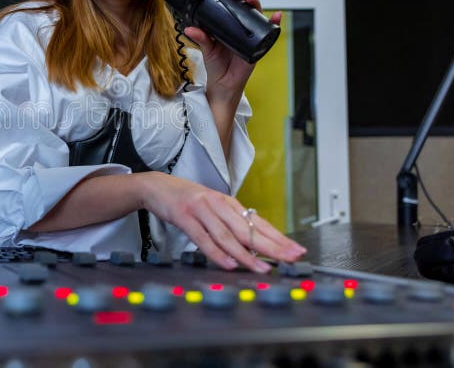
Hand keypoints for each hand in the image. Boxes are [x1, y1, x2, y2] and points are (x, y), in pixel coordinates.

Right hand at [141, 172, 305, 272]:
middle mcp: (218, 204)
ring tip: (263, 268)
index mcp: (228, 203)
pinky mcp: (184, 216)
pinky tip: (229, 264)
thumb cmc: (186, 199)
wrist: (156, 186)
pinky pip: (203, 238)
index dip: (278, 238)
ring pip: (228, 236)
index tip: (296, 250)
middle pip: (248, 229)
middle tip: (291, 258)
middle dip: (272, 246)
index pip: (258, 222)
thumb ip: (229, 223)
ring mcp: (201, 209)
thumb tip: (251, 245)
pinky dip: (217, 253)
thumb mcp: (211, 208)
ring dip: (247, 255)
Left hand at [184, 0, 280, 102]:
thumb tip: (189, 29)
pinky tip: (276, 16)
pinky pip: (269, 32)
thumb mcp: (206, 49)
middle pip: (244, 3)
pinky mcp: (259, 43)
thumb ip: (201, 38)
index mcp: (226, 23)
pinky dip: (275, 23)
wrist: (223, 83)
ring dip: (255, 2)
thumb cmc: (216, 65)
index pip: (228, 1)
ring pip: (256, 13)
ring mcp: (250, 33)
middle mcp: (240, 25)